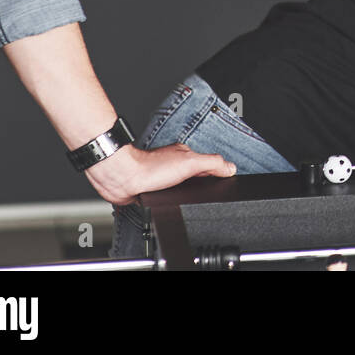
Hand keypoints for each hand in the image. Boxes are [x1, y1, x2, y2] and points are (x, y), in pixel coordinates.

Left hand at [84, 142, 236, 205]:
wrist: (124, 180)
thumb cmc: (151, 169)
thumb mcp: (191, 163)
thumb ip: (212, 164)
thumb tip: (231, 167)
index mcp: (184, 154)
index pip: (208, 163)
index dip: (218, 171)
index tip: (227, 178)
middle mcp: (174, 163)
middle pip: (196, 173)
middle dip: (205, 181)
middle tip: (215, 186)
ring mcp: (163, 176)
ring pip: (182, 184)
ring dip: (189, 190)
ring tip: (199, 194)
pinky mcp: (153, 188)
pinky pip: (170, 194)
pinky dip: (175, 197)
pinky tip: (177, 200)